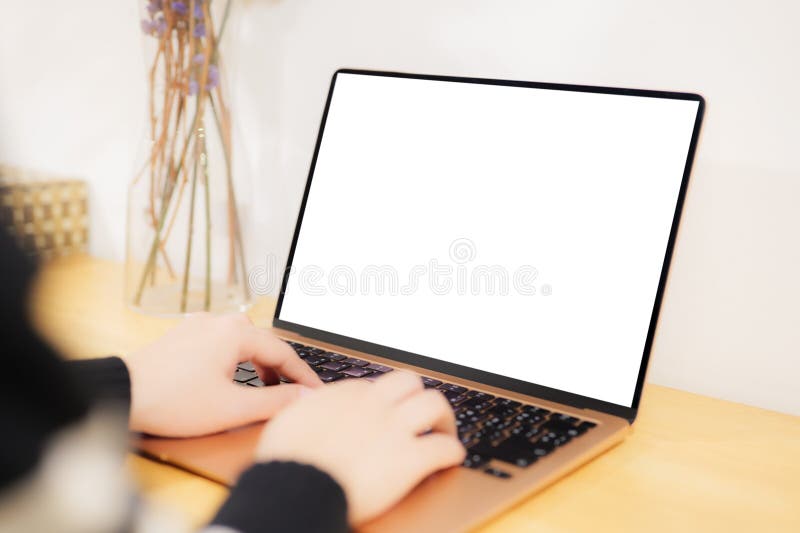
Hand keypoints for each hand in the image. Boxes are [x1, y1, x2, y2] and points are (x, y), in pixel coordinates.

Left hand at [125, 313, 322, 436]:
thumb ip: (274, 402)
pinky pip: (222, 340)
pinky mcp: (184, 335)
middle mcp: (219, 321)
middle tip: (295, 391)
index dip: (304, 376)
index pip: (284, 352)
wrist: (121, 395)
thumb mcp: (232, 408)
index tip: (316, 394)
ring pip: (243, 339)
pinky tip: (233, 375)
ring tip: (267, 386)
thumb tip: (306, 397)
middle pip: (264, 342)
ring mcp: (199, 326)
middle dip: (283, 368)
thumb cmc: (173, 402)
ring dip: (259, 361)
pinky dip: (238, 357)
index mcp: (235, 333)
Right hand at [255, 371, 465, 524]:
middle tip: (423, 412)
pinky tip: (451, 459)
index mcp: (343, 396)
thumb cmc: (285, 463)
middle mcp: (372, 405)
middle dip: (419, 395)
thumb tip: (308, 399)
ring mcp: (393, 429)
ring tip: (444, 431)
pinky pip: (443, 447)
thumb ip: (304, 407)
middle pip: (409, 382)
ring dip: (444, 417)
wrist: (295, 488)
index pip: (373, 386)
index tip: (386, 411)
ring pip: (434, 403)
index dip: (384, 400)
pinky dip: (452, 452)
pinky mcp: (409, 459)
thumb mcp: (287, 422)